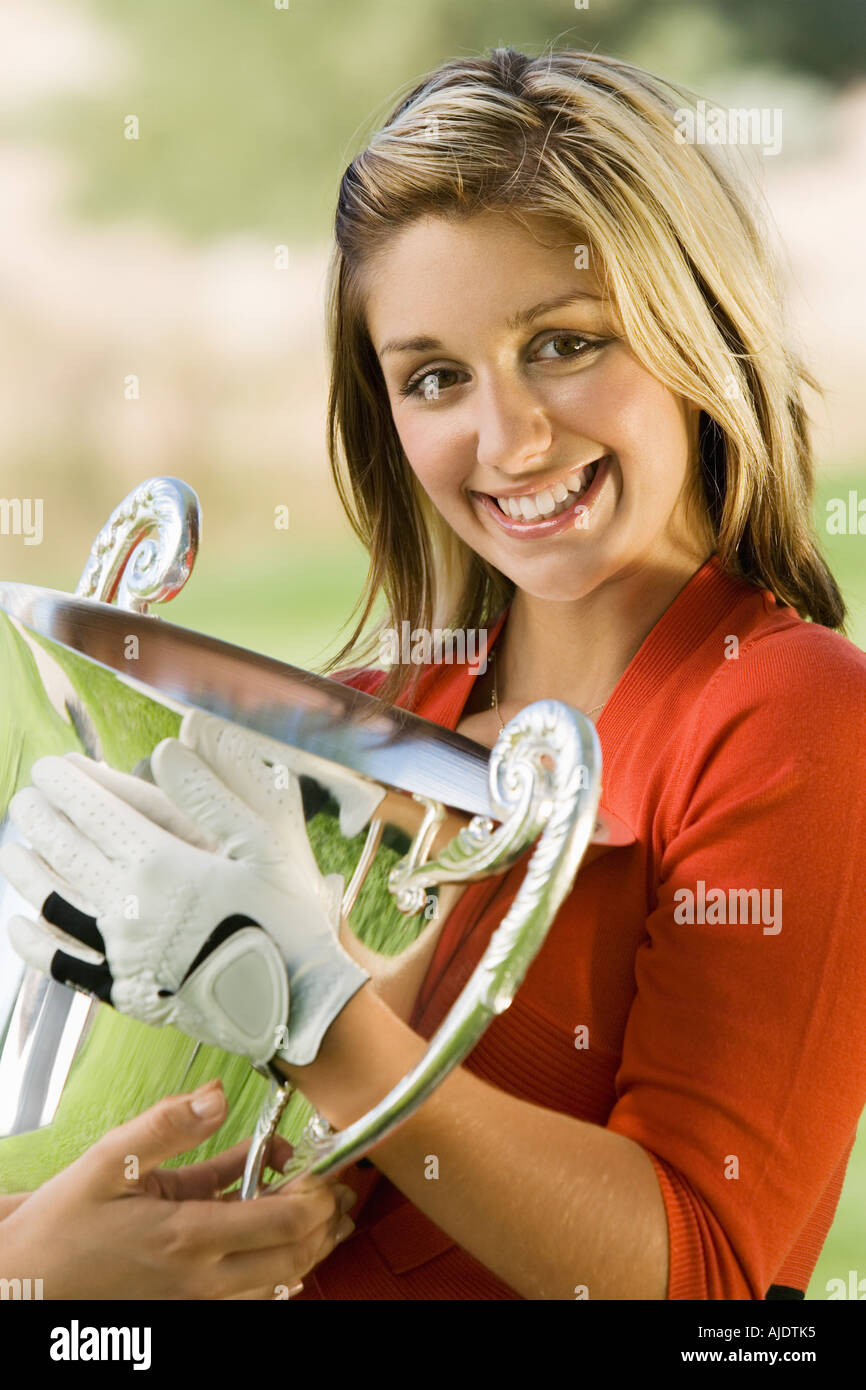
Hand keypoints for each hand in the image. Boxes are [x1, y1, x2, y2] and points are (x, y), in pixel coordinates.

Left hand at [0, 735, 369, 1066]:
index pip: (95, 812)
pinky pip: (61, 962)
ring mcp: (121, 952)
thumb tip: (167, 750)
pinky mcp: (123, 991)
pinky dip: (32, 940)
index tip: (47, 768)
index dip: (65, 786)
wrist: (298, 1004)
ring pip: (52, 902)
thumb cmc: (287, 918)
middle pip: (65, 851)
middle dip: (39, 818)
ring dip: (25, 870)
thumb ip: (211, 793)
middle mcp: (130, 906)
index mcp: (164, 864)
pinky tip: (19, 923)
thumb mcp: (262, 845)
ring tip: (14, 848)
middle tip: (26, 800)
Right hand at [0, 1080, 354, 1298]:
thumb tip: (215, 1093)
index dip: (319, 1196)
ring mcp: (198, 1296)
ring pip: (278, 1281)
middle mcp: (202, 1277)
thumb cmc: (62, 1225)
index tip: (327, 1166)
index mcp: (188, 1238)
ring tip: (334, 1215)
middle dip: (329, 1222)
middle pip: (295, 1257)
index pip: (285, 1224)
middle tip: (344, 1189)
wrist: (23, 1283)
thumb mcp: (109, 1160)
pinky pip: (250, 1289)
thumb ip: (168, 1125)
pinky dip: (277, 1265)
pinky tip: (283, 1237)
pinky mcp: (189, 1301)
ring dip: (312, 1247)